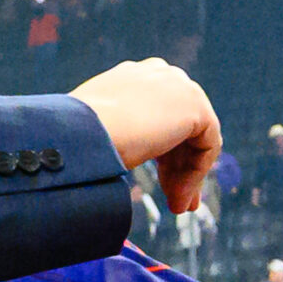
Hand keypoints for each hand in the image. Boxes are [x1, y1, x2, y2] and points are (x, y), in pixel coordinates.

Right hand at [70, 58, 221, 214]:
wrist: (80, 132)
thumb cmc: (75, 138)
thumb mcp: (94, 131)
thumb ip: (115, 133)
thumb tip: (120, 154)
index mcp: (131, 78)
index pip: (159, 115)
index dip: (163, 153)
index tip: (160, 183)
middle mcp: (157, 74)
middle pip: (181, 127)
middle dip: (180, 168)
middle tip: (176, 202)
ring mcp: (178, 86)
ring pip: (195, 138)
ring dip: (187, 176)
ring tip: (177, 207)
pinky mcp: (195, 104)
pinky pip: (207, 144)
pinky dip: (196, 174)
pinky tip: (179, 196)